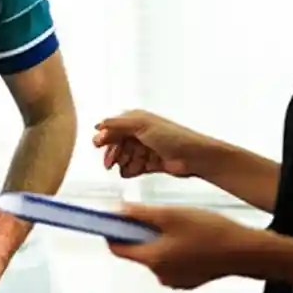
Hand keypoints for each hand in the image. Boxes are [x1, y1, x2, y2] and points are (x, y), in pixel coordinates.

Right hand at [92, 109, 212, 178]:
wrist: (195, 157)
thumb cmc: (172, 137)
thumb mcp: (141, 125)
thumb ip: (118, 125)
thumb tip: (98, 125)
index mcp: (137, 120)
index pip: (114, 128)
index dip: (105, 137)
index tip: (97, 145)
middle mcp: (140, 133)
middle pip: (117, 144)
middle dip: (113, 154)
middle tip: (108, 164)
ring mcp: (145, 149)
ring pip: (125, 157)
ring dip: (123, 163)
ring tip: (125, 167)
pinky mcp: (151, 163)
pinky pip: (134, 168)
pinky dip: (131, 170)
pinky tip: (132, 172)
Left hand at [107, 204, 261, 288]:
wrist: (245, 251)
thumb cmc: (210, 232)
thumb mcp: (170, 214)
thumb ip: (139, 213)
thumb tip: (118, 211)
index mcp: (153, 259)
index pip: (118, 249)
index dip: (113, 232)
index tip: (115, 219)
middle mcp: (161, 275)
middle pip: (138, 250)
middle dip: (141, 232)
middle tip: (156, 215)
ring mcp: (175, 279)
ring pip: (156, 254)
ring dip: (160, 239)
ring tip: (179, 225)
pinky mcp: (189, 279)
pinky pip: (172, 261)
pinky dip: (174, 248)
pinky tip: (190, 237)